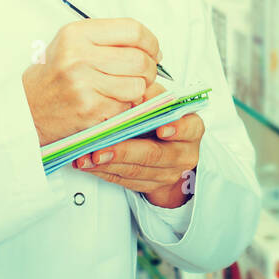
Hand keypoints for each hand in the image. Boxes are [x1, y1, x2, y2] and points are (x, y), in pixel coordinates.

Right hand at [22, 18, 160, 146]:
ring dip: (138, 90)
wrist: (26, 109)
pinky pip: (126, 106)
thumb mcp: (73, 45)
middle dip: (149, 69)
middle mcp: (79, 56)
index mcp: (76, 34)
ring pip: (137, 85)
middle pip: (140, 59)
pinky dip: (125, 107)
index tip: (154, 52)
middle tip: (143, 75)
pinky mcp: (90, 109)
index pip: (132, 30)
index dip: (151, 42)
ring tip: (123, 90)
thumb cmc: (54, 77)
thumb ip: (109, 40)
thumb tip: (153, 49)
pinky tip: (109, 103)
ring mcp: (84, 84)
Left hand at [72, 81, 202, 207]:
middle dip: (124, 152)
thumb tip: (134, 92)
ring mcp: (168, 172)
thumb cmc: (164, 120)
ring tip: (87, 156)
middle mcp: (183, 153)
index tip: (162, 129)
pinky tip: (89, 164)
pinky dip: (104, 172)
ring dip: (108, 164)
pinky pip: (125, 180)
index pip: (188, 128)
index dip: (176, 129)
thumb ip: (151, 97)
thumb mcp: (162, 103)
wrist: (170, 152)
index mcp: (192, 128)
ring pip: (135, 171)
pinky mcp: (151, 185)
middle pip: (154, 154)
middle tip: (100, 149)